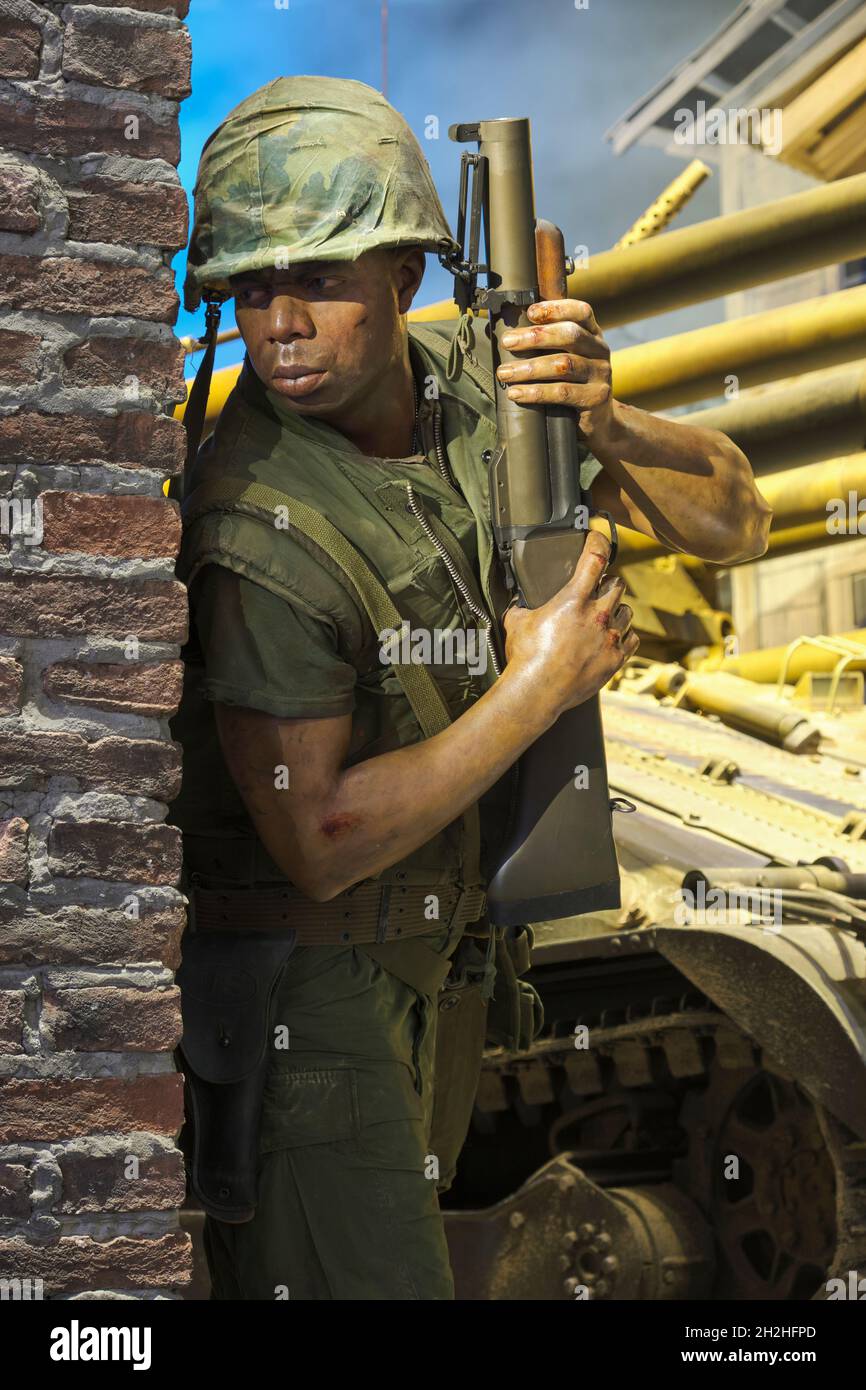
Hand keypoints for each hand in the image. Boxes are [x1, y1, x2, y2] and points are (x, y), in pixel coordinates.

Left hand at [496, 298, 613, 442]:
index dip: (556, 308)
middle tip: (507, 342)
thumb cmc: (573, 384)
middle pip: (570, 335)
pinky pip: (562, 393)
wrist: (600, 422)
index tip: (530, 312)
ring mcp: (601, 375)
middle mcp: (600, 350)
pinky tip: (516, 393)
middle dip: (535, 336)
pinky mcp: (596, 398)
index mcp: (593, 334)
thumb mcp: (567, 358)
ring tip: (504, 373)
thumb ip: (549, 344)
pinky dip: (535, 392)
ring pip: (563, 365)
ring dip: (529, 368)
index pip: (581, 312)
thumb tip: (509, 335)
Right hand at [502, 531, 638, 717]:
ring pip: (628, 611)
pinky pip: (632, 640)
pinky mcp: (615, 659)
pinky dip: (625, 637)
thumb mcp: (517, 623)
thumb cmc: (526, 658)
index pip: (594, 558)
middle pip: (617, 584)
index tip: (596, 538)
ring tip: (606, 617)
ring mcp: (609, 638)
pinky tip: (613, 639)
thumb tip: (516, 604)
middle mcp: (597, 615)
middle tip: (598, 590)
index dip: (597, 542)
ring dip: (618, 611)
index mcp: (573, 600)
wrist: (537, 692)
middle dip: (608, 584)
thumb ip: (521, 608)